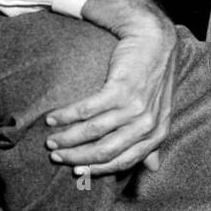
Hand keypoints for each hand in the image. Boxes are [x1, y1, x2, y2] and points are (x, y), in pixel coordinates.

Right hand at [44, 17, 176, 176]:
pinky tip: (52, 118)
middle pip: (105, 152)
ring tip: (50, 139)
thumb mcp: (159, 112)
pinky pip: (86, 111)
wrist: (154, 39)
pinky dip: (65, 116)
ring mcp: (135, 107)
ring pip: (92, 133)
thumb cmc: (153, 76)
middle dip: (76, 157)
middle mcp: (148, 124)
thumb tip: (153, 168)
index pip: (123, 162)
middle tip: (56, 155)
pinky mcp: (122, 90)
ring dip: (66, 138)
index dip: (96, 169)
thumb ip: (153, 141)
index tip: (76, 171)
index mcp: (157, 133)